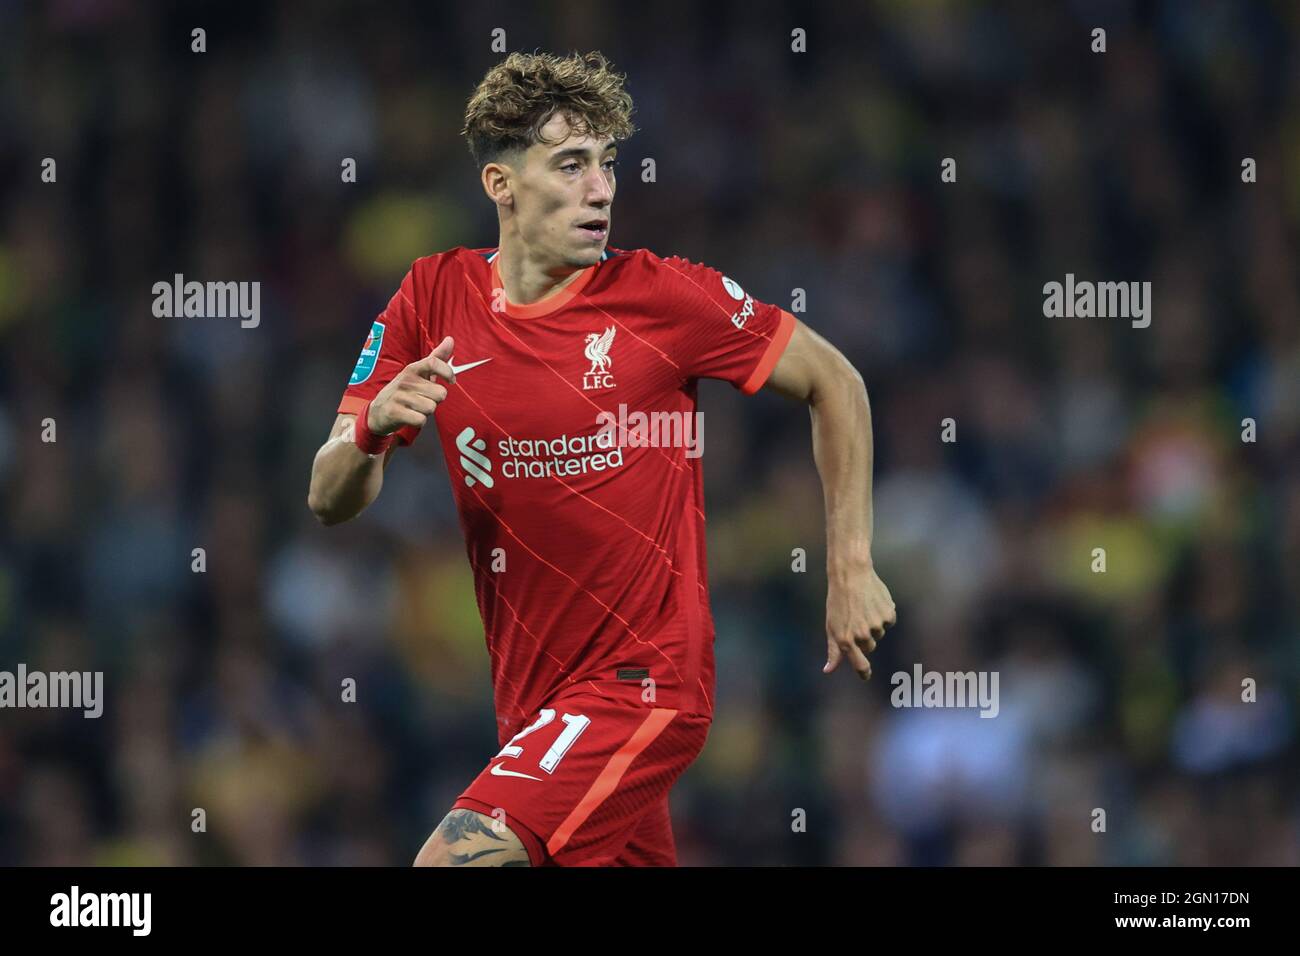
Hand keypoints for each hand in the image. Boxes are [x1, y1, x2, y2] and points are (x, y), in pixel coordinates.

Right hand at [367, 335, 455, 434]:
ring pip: (431, 408)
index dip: (447, 372)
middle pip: (440, 394)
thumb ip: (436, 357)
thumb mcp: (419, 373)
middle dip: (436, 400)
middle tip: (424, 399)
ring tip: (415, 407)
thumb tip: (450, 339)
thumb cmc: (404, 391)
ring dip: (427, 411)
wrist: (378, 411)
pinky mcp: (395, 412)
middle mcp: (405, 380)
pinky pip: (421, 420)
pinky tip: (411, 416)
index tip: (451, 381)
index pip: (433, 362)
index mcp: (413, 369)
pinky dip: (419, 421)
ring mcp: (399, 396)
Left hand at [824, 563, 895, 679]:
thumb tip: (828, 670)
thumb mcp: (831, 626)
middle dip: (864, 637)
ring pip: (879, 633)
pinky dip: (883, 613)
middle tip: (855, 619)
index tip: (866, 675)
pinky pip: (889, 621)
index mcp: (846, 640)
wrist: (850, 575)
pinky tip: (873, 601)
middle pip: (869, 647)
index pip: (859, 664)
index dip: (864, 672)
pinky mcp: (888, 614)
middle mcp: (862, 635)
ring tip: (863, 607)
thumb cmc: (838, 602)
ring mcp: (876, 625)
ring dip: (873, 624)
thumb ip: (833, 651)